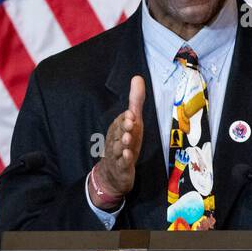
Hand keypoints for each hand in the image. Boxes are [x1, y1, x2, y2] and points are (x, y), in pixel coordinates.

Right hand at [90, 76, 144, 207]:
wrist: (113, 173)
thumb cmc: (125, 143)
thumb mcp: (132, 121)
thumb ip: (135, 101)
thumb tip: (137, 77)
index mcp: (117, 129)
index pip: (120, 121)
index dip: (125, 118)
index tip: (131, 113)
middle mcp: (115, 140)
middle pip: (118, 133)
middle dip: (123, 128)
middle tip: (130, 122)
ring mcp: (117, 155)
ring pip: (118, 148)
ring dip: (123, 143)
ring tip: (128, 138)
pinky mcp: (121, 168)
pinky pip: (122, 163)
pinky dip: (125, 160)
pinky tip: (129, 156)